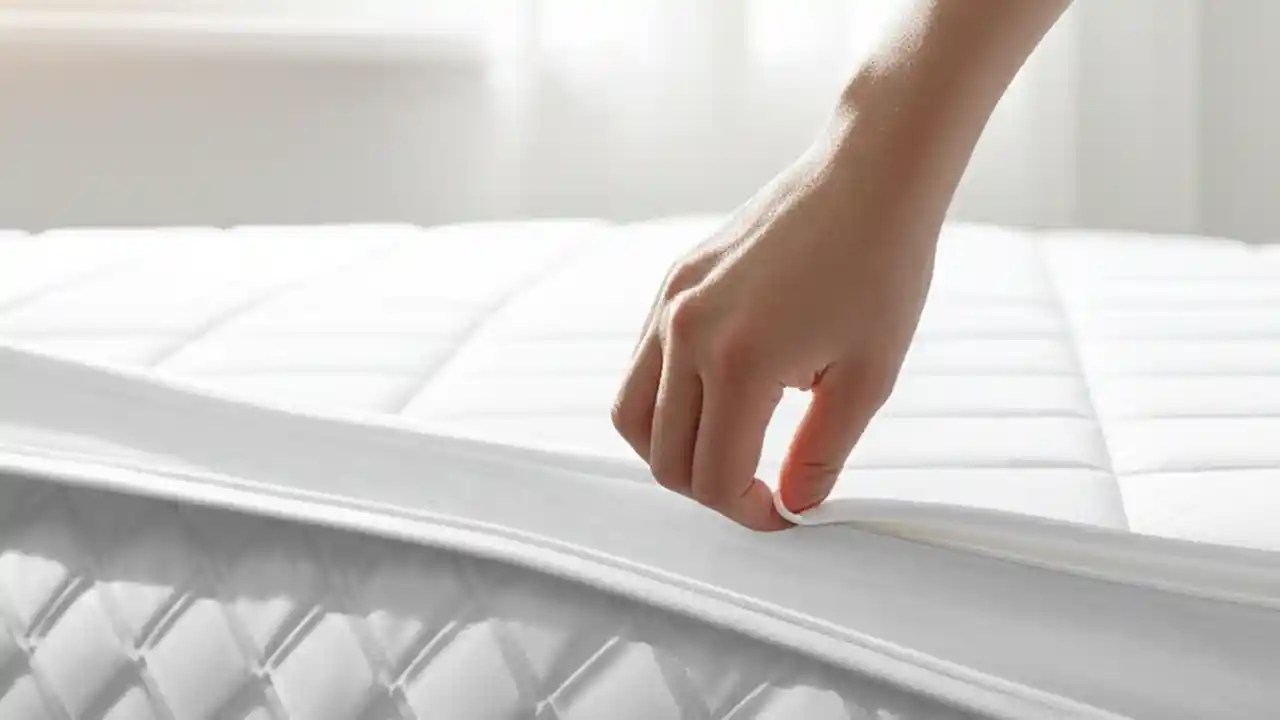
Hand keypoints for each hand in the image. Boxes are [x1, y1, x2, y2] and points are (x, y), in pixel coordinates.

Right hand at [611, 117, 941, 529]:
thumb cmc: (882, 267)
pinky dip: (665, 402)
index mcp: (741, 362)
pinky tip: (715, 400)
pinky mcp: (671, 283)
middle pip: (665, 459)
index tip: (785, 512)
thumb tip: (793, 505)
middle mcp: (688, 333)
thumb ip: (821, 454)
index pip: (715, 478)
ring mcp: (671, 304)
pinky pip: (642, 366)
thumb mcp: (869, 377)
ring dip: (672, 452)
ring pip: (633, 417)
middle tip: (762, 490)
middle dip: (712, 492)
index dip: (750, 514)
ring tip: (727, 453)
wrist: (868, 177)